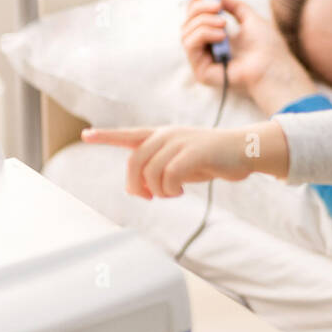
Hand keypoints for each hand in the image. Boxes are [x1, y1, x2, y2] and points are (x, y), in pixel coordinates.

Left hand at [81, 122, 289, 197]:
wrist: (245, 150)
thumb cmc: (214, 159)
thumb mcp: (184, 162)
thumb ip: (161, 169)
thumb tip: (141, 188)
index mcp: (164, 135)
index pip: (130, 134)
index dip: (107, 136)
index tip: (86, 135)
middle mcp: (168, 135)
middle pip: (135, 162)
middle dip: (135, 184)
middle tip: (147, 197)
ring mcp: (180, 142)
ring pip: (150, 172)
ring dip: (157, 191)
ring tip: (172, 194)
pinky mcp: (193, 152)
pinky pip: (169, 176)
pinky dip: (170, 190)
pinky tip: (180, 191)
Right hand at [180, 0, 316, 111]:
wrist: (273, 65)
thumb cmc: (267, 46)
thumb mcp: (250, 18)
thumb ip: (233, 5)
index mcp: (215, 37)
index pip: (194, 19)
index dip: (193, 5)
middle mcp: (206, 50)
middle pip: (187, 23)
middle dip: (200, 9)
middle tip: (218, 7)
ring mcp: (202, 61)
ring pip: (186, 33)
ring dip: (204, 22)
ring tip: (224, 24)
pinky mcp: (201, 71)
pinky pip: (190, 45)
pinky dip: (203, 34)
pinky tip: (221, 36)